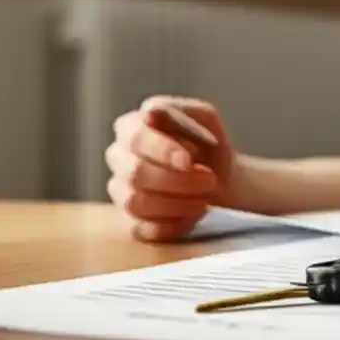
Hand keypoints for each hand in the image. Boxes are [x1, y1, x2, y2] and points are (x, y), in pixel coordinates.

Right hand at [106, 96, 235, 241]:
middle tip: (210, 180)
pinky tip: (192, 215)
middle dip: (178, 181)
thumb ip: (181, 110)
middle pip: (135, 173)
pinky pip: (141, 229)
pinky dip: (172, 225)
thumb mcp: (205, 119)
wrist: (221, 177)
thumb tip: (149, 112)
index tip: (189, 162)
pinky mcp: (128, 220)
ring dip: (177, 204)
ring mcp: (120, 190)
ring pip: (136, 203)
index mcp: (131, 127)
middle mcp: (118, 158)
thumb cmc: (208, 145)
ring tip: (204, 199)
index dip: (163, 151)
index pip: (136, 138)